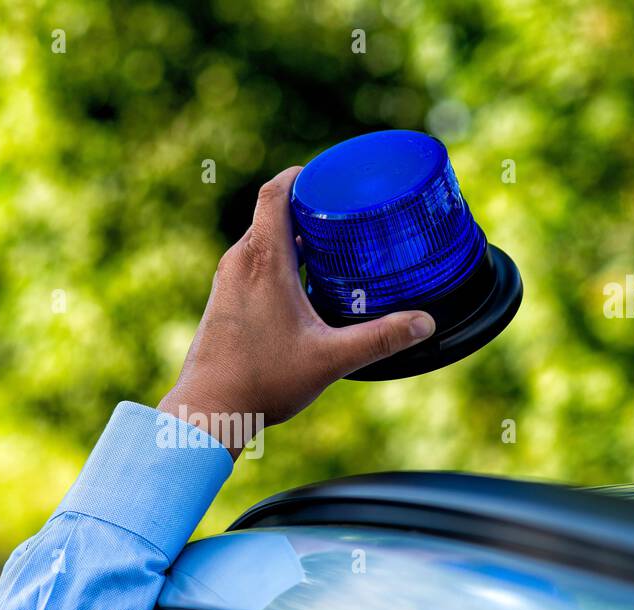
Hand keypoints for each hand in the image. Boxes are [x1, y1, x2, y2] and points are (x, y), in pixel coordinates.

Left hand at [158, 166, 434, 459]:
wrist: (208, 412)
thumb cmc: (261, 381)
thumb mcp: (330, 359)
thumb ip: (379, 339)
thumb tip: (425, 323)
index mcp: (262, 260)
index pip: (275, 192)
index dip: (302, 175)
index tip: (331, 174)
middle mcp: (239, 263)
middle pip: (271, 214)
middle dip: (308, 208)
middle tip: (346, 213)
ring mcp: (226, 283)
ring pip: (261, 242)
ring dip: (293, 237)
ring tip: (332, 247)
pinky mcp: (223, 303)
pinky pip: (252, 265)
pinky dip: (279, 262)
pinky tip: (304, 286)